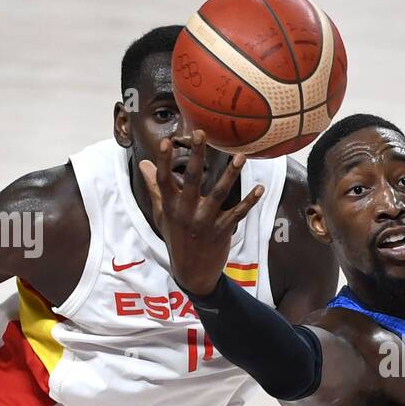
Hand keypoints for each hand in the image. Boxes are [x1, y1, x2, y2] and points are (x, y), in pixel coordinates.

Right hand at [139, 130, 264, 296]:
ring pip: (219, 193)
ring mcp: (206, 221)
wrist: (192, 271)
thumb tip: (144, 164)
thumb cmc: (176, 237)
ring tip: (241, 156)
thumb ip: (155, 188)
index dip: (164, 161)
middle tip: (202, 134)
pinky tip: (261, 188)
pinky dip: (250, 200)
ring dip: (231, 174)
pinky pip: (238, 212)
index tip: (166, 142)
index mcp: (171, 206)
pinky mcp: (223, 229)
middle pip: (193, 179)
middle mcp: (187, 212)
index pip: (164, 180)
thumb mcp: (161, 214)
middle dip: (197, 156)